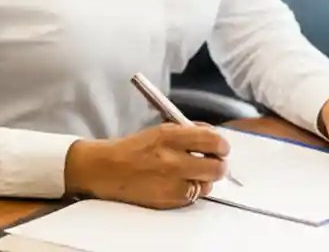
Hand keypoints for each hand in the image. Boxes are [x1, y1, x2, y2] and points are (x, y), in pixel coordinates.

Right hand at [64, 123, 228, 208]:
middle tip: (214, 163)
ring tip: (191, 174)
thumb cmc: (135, 148)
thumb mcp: (162, 129)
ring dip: (204, 179)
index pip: (212, 140)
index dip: (222, 145)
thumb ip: (189, 131)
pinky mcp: (167, 199)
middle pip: (216, 167)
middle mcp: (172, 160)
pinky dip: (191, 191)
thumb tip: (214, 136)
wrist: (107, 169)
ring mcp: (170, 182)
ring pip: (207, 185)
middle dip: (219, 165)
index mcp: (171, 136)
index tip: (221, 147)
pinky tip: (179, 183)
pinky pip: (193, 197)